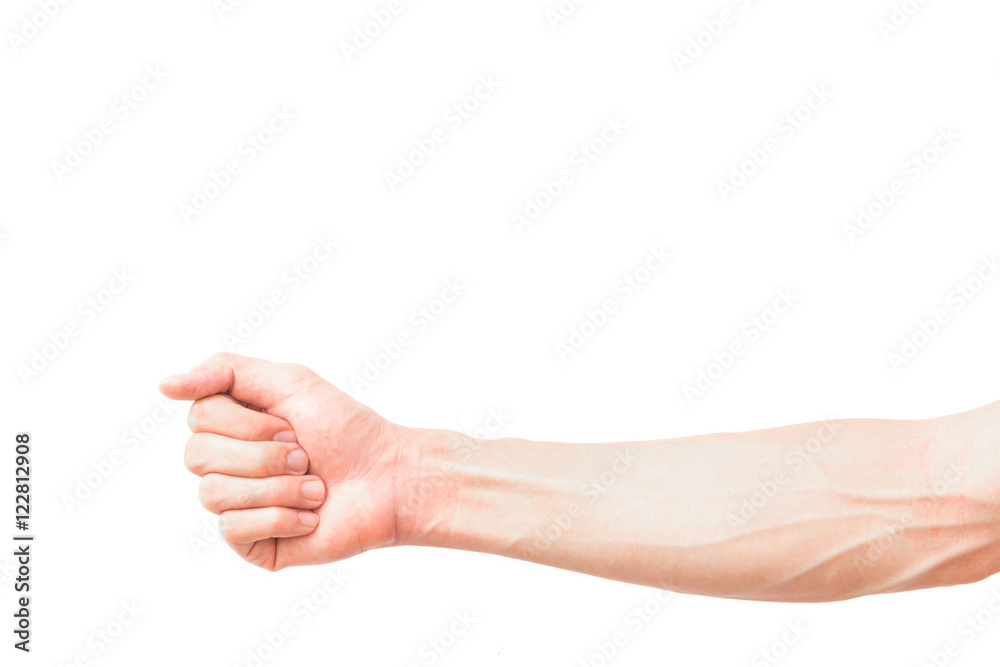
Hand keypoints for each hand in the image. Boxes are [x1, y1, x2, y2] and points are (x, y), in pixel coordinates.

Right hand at [159, 352, 409, 570]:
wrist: (388, 479)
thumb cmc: (346, 429)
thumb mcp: (289, 382)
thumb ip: (224, 371)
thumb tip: (162, 385)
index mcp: (233, 426)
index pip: (198, 417)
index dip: (247, 423)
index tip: (291, 424)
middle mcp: (228, 464)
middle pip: (197, 455)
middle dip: (262, 454)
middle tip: (305, 455)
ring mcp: (238, 505)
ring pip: (211, 494)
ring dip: (276, 486)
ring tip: (315, 487)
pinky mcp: (252, 543)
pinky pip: (232, 529)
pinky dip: (280, 516)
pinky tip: (310, 516)